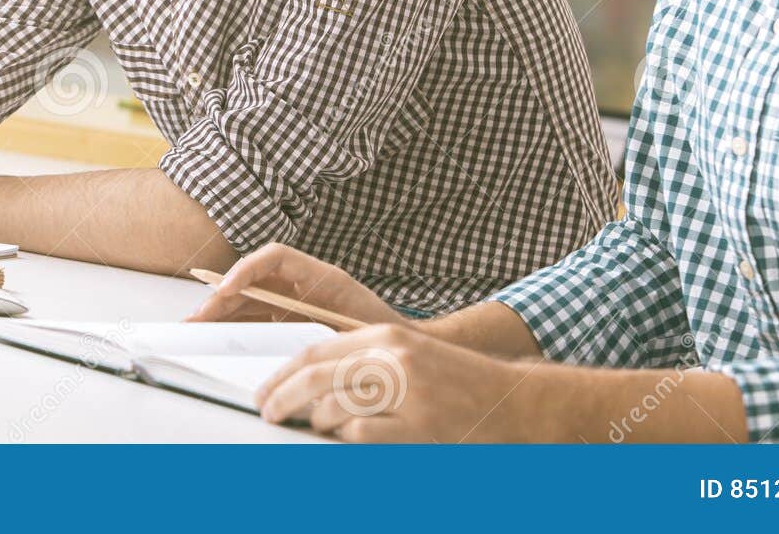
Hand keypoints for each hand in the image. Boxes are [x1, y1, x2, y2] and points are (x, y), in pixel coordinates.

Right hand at [187, 242, 404, 326]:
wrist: (398, 350)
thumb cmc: (380, 333)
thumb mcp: (356, 329)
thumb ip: (325, 331)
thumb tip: (295, 346)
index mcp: (321, 275)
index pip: (276, 256)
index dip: (248, 268)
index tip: (228, 288)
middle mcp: (302, 283)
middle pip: (253, 281)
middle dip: (222, 297)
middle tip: (197, 319)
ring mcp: (294, 301)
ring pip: (249, 300)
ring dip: (222, 312)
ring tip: (196, 328)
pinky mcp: (288, 320)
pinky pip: (256, 318)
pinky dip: (235, 325)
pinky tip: (217, 337)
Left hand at [256, 322, 539, 441]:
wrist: (512, 401)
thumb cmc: (457, 381)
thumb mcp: (407, 355)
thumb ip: (363, 361)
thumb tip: (308, 381)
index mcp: (386, 337)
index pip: (316, 351)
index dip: (283, 374)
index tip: (266, 391)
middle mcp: (393, 359)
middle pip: (315, 378)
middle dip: (283, 398)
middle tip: (269, 414)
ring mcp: (406, 394)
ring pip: (334, 409)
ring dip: (318, 424)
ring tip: (320, 429)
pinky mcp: (416, 428)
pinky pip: (359, 436)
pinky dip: (346, 440)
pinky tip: (349, 440)